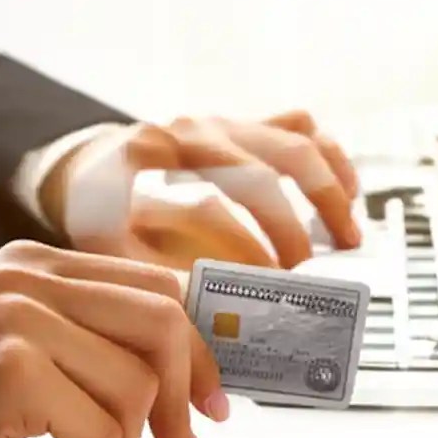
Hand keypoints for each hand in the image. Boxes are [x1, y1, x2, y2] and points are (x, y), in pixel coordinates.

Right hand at [0, 241, 228, 437]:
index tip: (212, 401)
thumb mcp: (31, 350)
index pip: (159, 288)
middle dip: (187, 399)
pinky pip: (102, 427)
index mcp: (41, 265)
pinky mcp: (10, 369)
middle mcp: (29, 278)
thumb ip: (99, 342)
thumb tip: (196, 377)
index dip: (200, 349)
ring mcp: (18, 318)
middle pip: (163, 324)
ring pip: (137, 385)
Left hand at [41, 110, 361, 270]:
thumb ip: (152, 278)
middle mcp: (195, 130)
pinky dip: (330, 157)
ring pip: (298, 141)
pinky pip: (299, 126)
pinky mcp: (244, 124)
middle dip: (301, 222)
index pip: (222, 201)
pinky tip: (346, 193)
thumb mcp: (106, 249)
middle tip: (313, 271)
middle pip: (272, 165)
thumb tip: (208, 315)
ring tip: (349, 237)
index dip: (254, 249)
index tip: (274, 287)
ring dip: (331, 189)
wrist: (89, 167)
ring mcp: (224, 122)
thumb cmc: (99, 213)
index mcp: (155, 156)